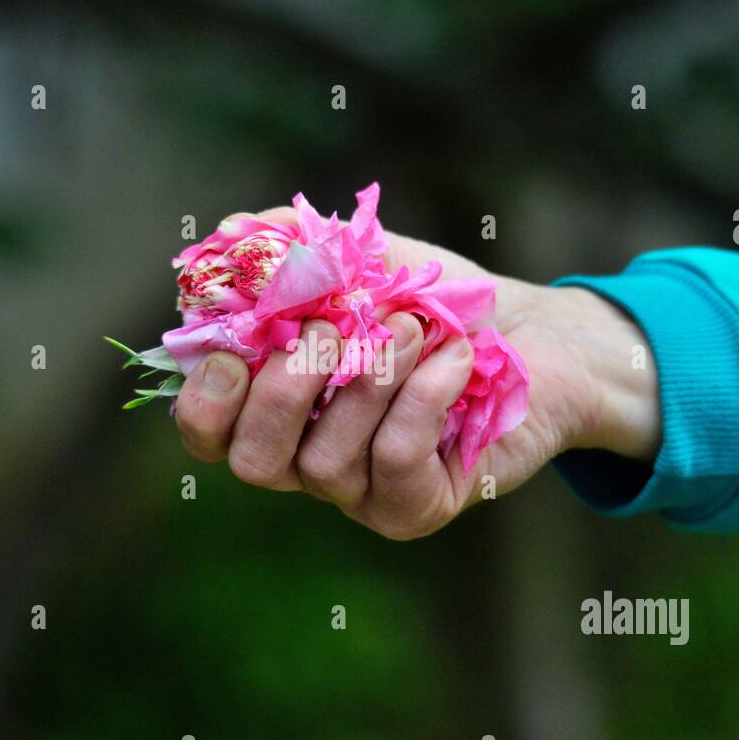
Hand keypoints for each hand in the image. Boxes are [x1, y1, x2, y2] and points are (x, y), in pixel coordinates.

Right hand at [174, 207, 661, 538]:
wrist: (531, 335)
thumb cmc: (434, 300)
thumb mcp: (362, 257)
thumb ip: (295, 242)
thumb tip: (232, 232)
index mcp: (277, 404)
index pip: (210, 433)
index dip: (208, 402)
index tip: (239, 353)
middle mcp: (306, 459)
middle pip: (254, 463)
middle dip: (283, 394)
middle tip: (326, 330)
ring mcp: (360, 493)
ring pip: (326, 463)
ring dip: (368, 380)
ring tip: (416, 327)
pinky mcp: (414, 507)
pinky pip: (394, 459)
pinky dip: (420, 397)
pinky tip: (451, 357)